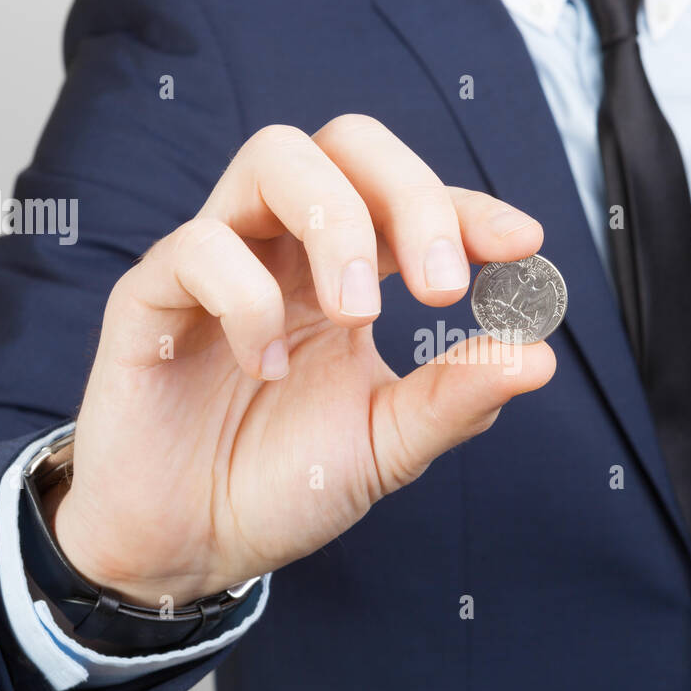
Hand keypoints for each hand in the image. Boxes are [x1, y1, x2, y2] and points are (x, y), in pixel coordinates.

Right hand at [50, 115, 555, 605]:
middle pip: (346, 141)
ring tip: (358, 318)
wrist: (190, 548)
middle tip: (444, 292)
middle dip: (411, 197)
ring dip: (338, 226)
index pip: (409, 198)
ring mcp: (216, 264)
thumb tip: (540, 353)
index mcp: (343, 273)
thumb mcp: (387, 445)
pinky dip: (249, 298)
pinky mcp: (150, 297)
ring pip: (274, 157)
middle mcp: (283, 250)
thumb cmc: (284, 485)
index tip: (523, 247)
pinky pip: (198, 246)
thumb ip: (456, 397)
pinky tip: (270, 368)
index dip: (469, 207)